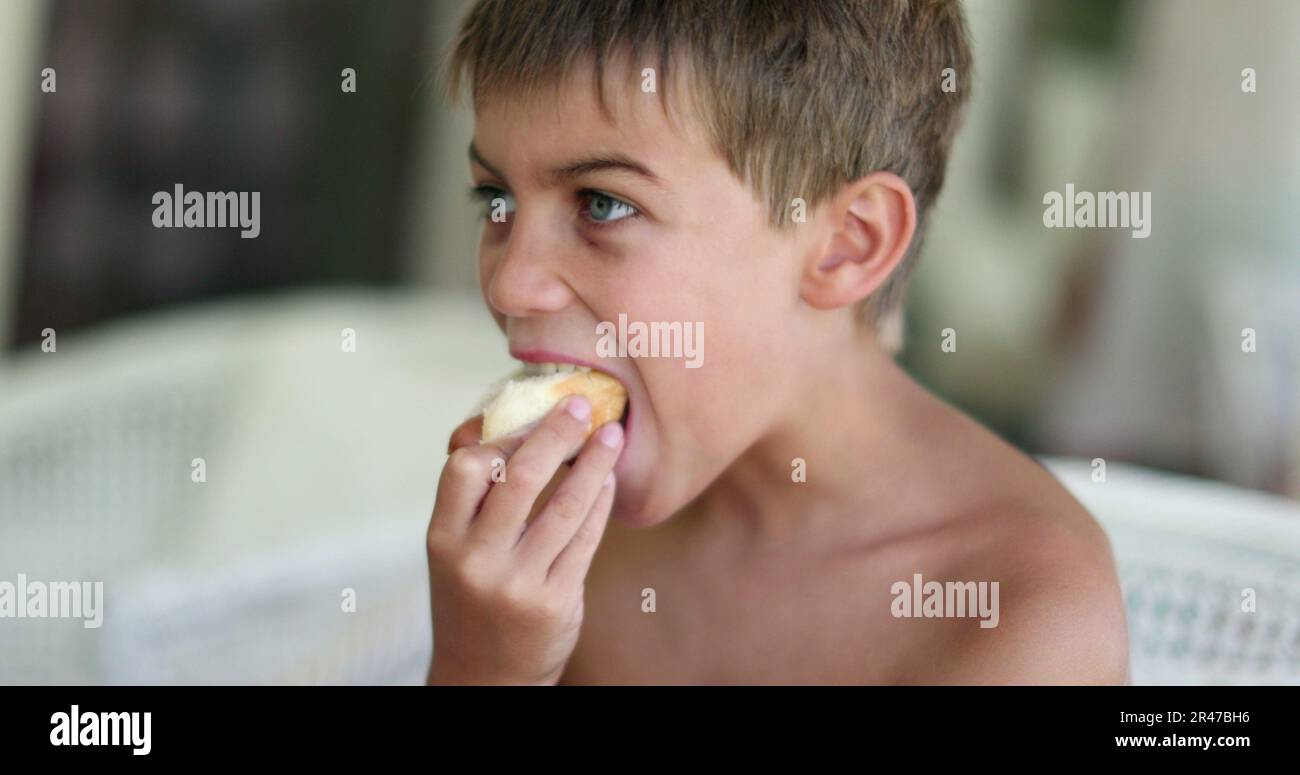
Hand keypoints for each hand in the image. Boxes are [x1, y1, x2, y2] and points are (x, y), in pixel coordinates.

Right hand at [425, 395, 622, 684]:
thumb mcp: (454, 551)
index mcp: (442, 539)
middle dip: (556, 434)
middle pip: (519, 479)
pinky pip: (586, 540)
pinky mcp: (554, 602)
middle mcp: (475, 560)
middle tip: (582, 405)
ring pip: (563, 507)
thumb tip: (510, 426)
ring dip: (593, 464)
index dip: (501, 437)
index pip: (464, 468)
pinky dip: (600, 503)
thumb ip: (475, 500)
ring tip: (612, 437)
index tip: (532, 416)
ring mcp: (516, 583)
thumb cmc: (472, 597)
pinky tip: (608, 482)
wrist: (483, 677)